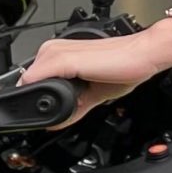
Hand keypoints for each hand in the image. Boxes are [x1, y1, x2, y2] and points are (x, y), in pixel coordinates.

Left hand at [15, 21, 171, 122]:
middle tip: (69, 108)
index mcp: (60, 54)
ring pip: (30, 83)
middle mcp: (54, 50)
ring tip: (76, 103)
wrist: (142, 56)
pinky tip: (65, 101)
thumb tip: (56, 122)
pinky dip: (45, 96)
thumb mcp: (92, 94)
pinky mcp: (64, 59)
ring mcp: (57, 53)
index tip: (49, 111)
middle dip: (42, 103)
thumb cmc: (124, 68)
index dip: (37, 101)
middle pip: (28, 84)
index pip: (32, 81)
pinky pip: (38, 80)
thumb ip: (73, 106)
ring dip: (45, 101)